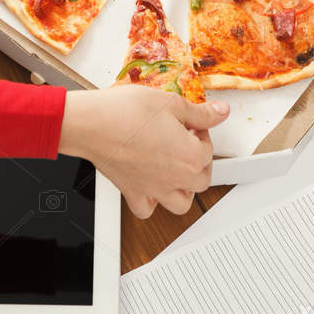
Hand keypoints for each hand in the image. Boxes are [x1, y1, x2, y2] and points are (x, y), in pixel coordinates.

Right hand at [59, 85, 226, 216]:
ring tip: (178, 170)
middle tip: (187, 142)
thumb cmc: (126, 112)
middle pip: (202, 179)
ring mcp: (154, 189)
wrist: (92, 123)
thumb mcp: (170, 103)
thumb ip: (200, 112)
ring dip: (185, 190)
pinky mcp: (132, 192)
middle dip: (199, 160)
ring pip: (181, 203)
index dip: (200, 131)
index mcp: (190, 156)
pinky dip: (152, 203)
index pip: (208, 149)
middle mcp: (175, 178)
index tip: (190, 123)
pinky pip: (147, 210)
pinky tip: (151, 186)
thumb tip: (220, 113)